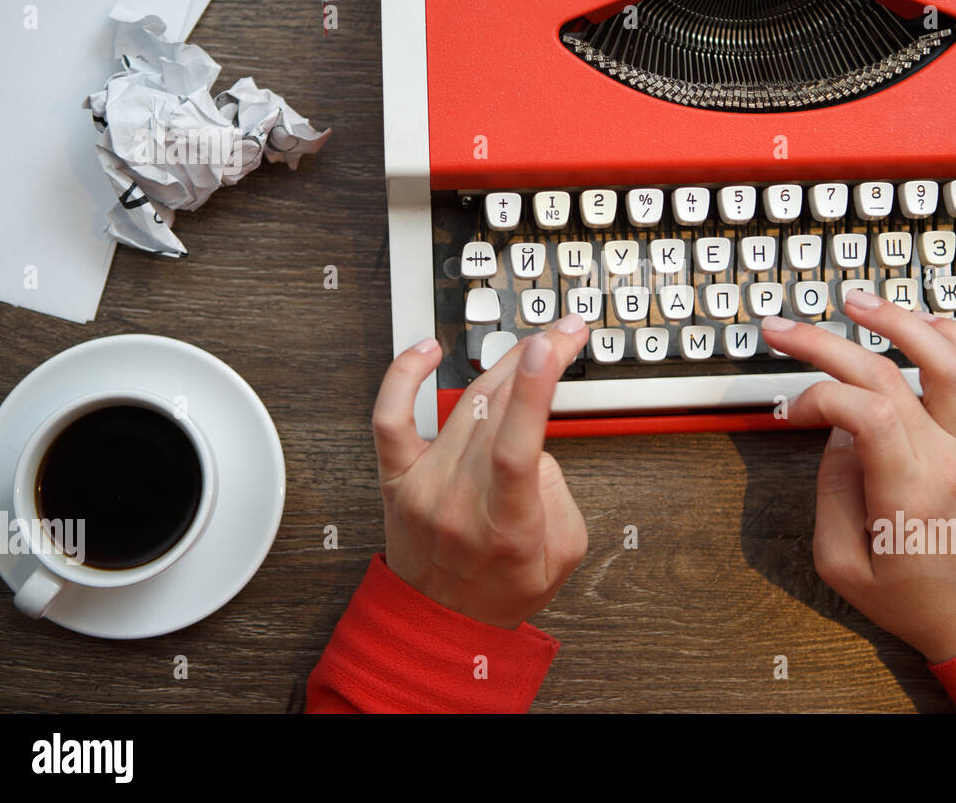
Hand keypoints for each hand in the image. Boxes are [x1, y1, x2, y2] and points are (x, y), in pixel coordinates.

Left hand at [370, 314, 589, 628]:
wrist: (443, 622)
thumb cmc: (504, 587)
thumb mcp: (565, 551)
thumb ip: (558, 489)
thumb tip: (533, 436)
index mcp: (506, 526)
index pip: (516, 446)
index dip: (534, 390)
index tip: (553, 347)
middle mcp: (459, 502)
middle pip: (495, 410)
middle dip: (533, 360)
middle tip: (560, 334)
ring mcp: (423, 486)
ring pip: (462, 405)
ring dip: (499, 367)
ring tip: (527, 348)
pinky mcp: (397, 477)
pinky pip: (390, 416)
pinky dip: (404, 376)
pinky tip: (428, 350)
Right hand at [761, 293, 955, 663]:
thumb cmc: (911, 598)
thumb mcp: (841, 564)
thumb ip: (832, 490)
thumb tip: (836, 430)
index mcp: (910, 496)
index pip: (869, 412)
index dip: (819, 397)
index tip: (793, 413)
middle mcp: (947, 460)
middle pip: (891, 374)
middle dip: (827, 344)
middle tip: (786, 330)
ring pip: (949, 358)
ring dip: (900, 321)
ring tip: (858, 303)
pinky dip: (952, 336)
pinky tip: (918, 322)